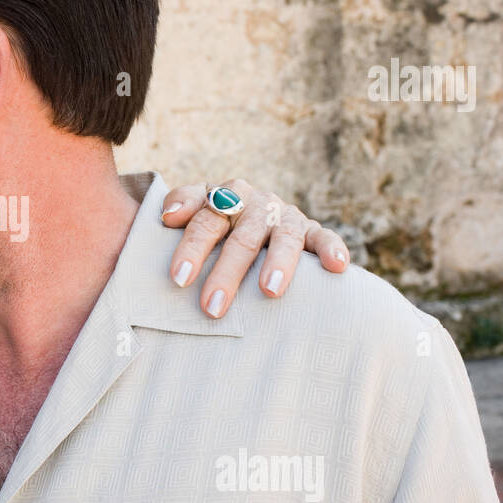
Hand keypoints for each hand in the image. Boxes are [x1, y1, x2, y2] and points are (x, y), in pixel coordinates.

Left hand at [161, 179, 348, 318]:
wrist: (253, 216)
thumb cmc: (214, 227)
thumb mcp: (195, 214)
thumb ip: (180, 209)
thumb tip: (165, 215)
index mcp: (223, 195)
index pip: (204, 219)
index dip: (192, 247)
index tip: (178, 278)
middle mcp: (255, 203)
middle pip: (241, 236)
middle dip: (227, 272)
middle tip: (212, 307)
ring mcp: (285, 216)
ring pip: (283, 238)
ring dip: (278, 264)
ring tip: (269, 292)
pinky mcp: (312, 231)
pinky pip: (324, 238)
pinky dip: (331, 249)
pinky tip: (337, 267)